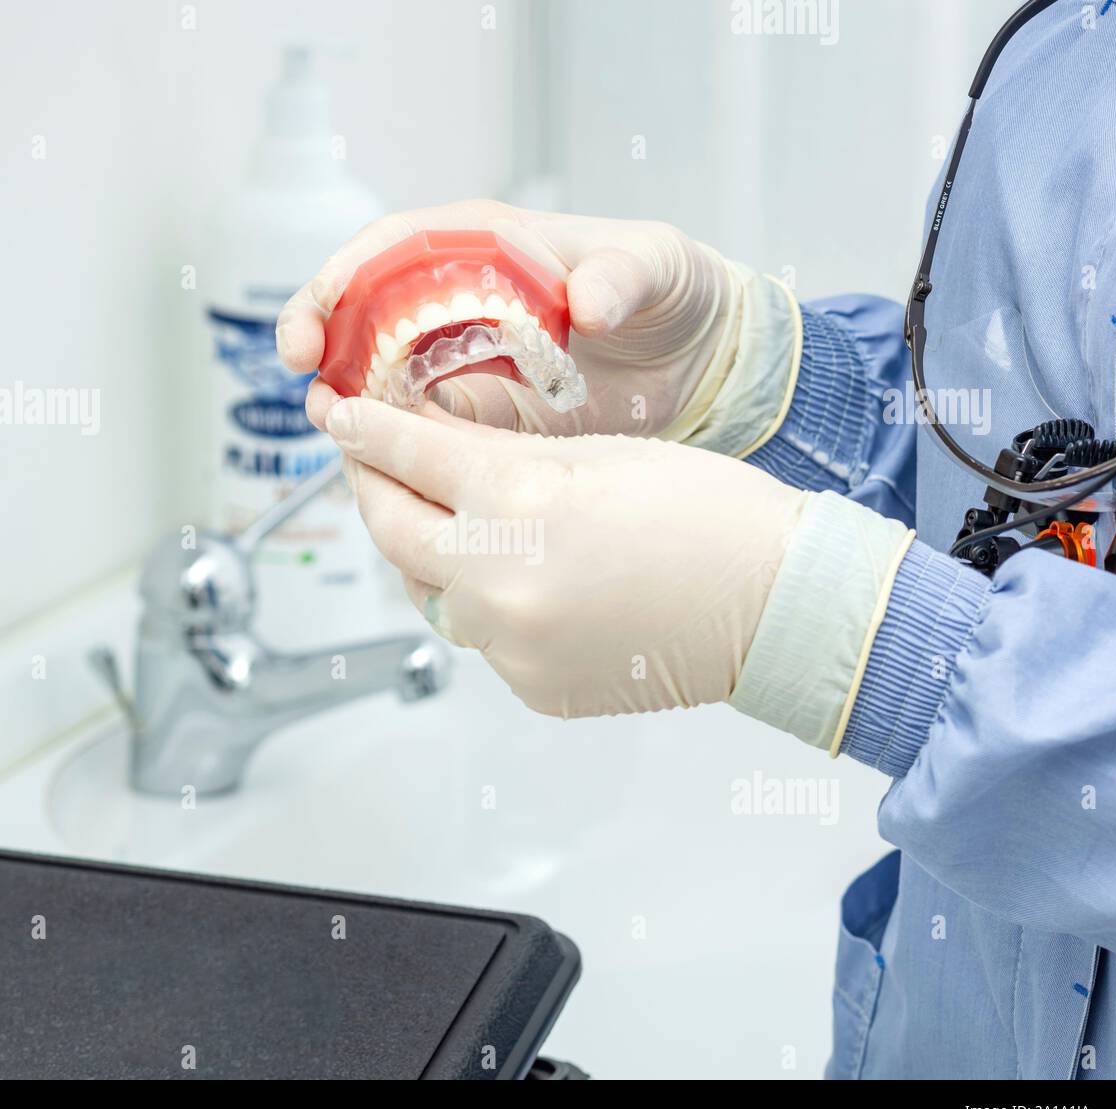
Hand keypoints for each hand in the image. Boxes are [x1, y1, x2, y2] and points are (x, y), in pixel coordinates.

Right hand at [276, 199, 735, 438]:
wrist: (700, 359)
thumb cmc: (671, 292)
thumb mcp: (657, 267)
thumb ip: (623, 274)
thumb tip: (586, 299)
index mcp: (488, 248)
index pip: (392, 250)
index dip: (342, 281)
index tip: (315, 322)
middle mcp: (462, 301)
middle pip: (367, 315)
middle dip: (324, 345)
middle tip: (311, 390)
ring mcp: (467, 361)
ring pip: (382, 376)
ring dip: (350, 402)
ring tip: (336, 432)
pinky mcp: (483, 415)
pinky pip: (422, 430)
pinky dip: (395, 446)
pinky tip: (383, 467)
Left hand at [323, 394, 806, 717]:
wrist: (775, 607)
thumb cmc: (709, 519)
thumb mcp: (597, 455)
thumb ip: (499, 452)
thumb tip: (430, 438)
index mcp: (519, 506)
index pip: (409, 456)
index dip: (366, 430)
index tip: (340, 414)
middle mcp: (500, 584)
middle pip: (393, 531)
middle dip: (370, 487)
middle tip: (364, 459)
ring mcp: (512, 647)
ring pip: (428, 590)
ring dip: (422, 548)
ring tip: (438, 513)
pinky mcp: (530, 687)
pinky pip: (476, 636)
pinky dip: (477, 600)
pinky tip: (506, 574)